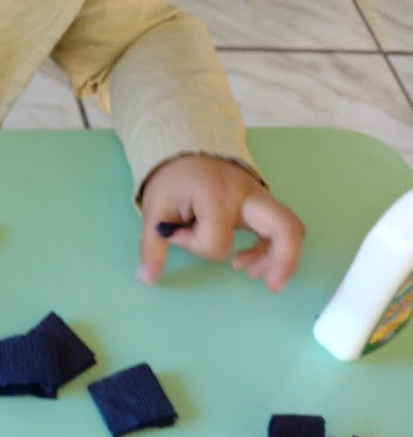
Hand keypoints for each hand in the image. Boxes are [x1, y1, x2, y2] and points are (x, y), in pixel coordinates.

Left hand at [138, 154, 303, 290]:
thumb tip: (147, 278)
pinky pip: (280, 229)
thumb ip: (152, 244)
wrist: (186, 152)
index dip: (196, 246)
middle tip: (271, 285)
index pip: (217, 240)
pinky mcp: (263, 205)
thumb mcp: (155, 209)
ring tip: (251, 274)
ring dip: (277, 258)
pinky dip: (272, 250)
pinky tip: (249, 262)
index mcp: (217, 194)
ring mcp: (261, 198)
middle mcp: (248, 194)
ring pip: (289, 229)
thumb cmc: (172, 180)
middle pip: (286, 226)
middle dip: (284, 260)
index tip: (178, 235)